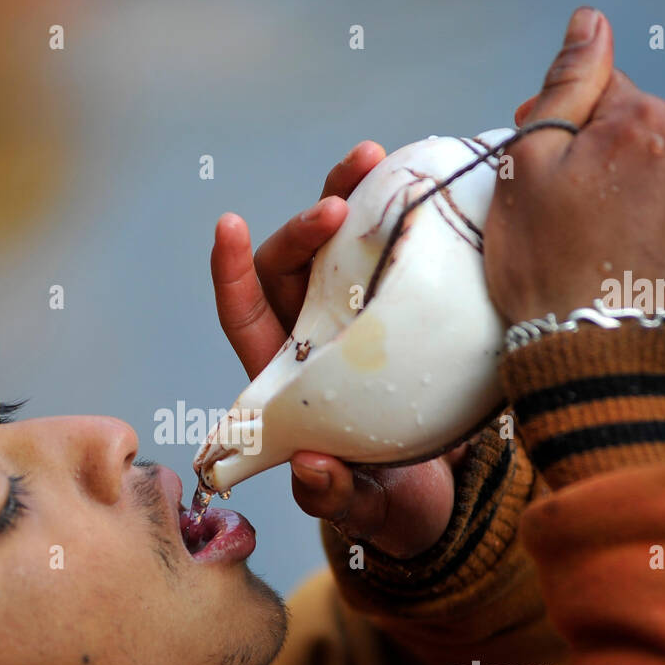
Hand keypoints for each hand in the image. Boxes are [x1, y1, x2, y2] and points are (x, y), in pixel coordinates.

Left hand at [210, 142, 467, 559]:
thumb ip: (330, 494)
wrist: (434, 497)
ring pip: (340, 245)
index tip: (230, 225)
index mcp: (281, 376)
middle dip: (306, 225)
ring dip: (350, 196)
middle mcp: (310, 336)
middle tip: (340, 204)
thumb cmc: (380, 503)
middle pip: (291, 265)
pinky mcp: (397, 307)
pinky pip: (390, 252)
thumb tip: (308, 466)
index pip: (244, 315)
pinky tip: (424, 183)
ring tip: (376, 158)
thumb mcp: (356, 506)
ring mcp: (354, 316)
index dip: (231, 271)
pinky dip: (399, 215)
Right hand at [486, 7, 664, 323]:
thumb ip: (566, 87)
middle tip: (588, 229)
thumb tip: (592, 24)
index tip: (560, 180)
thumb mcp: (525, 171)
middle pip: (658, 140)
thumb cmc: (551, 271)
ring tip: (625, 254)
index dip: (578, 138)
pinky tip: (661, 266)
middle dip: (628, 171)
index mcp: (642, 122)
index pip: (612, 101)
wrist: (602, 359)